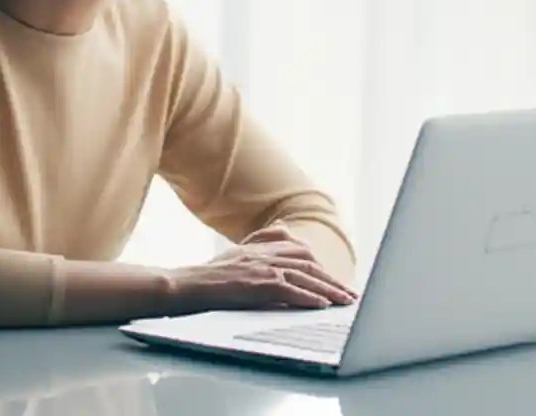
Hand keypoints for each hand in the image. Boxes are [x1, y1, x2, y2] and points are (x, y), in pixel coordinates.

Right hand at [167, 224, 358, 313]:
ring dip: (328, 290)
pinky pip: (289, 290)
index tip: (335, 281)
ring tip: (344, 302)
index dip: (321, 266)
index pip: (300, 251)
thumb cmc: (208, 275)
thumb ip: (261, 241)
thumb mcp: (236, 253)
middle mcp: (264, 254)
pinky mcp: (256, 284)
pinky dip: (308, 297)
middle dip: (332, 279)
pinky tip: (321, 305)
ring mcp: (260, 268)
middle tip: (349, 295)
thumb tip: (284, 229)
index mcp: (261, 247)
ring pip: (304, 276)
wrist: (186, 285)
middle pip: (308, 263)